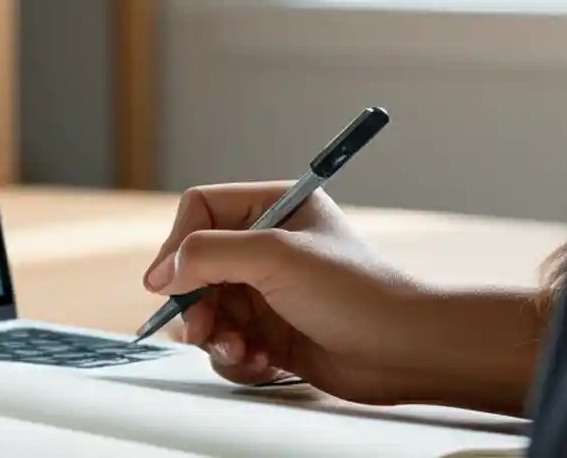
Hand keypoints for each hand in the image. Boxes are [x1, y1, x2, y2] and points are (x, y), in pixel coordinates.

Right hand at [142, 182, 545, 413]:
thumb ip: (208, 254)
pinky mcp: (271, 332)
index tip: (168, 283)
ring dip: (213, 333)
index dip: (178, 244)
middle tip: (202, 326)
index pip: (200, 209)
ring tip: (238, 348)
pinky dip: (233, 355)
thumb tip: (162, 274)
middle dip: (195, 300)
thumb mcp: (274, 256)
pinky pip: (227, 340)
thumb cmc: (354, 292)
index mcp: (273, 206)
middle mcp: (267, 244)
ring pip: (207, 307)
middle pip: (196, 265)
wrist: (404, 351)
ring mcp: (268, 290)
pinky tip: (259, 361)